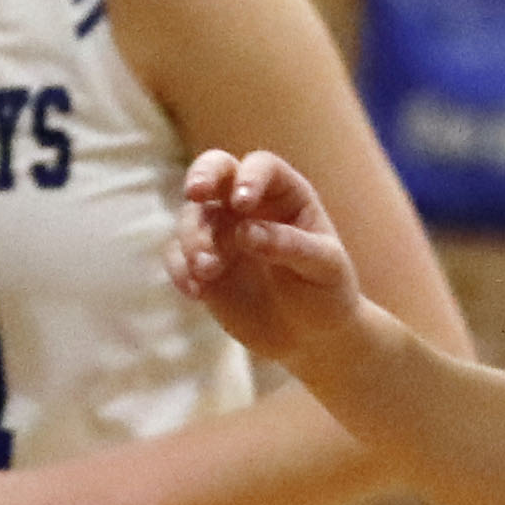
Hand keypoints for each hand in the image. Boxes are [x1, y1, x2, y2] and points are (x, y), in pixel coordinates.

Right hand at [170, 147, 367, 369]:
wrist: (311, 337)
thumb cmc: (327, 293)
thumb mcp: (324, 268)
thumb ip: (289, 245)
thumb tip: (245, 231)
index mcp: (285, 195)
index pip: (261, 167)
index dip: (249, 177)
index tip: (242, 204)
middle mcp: (247, 204)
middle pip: (216, 169)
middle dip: (201, 175)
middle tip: (195, 193)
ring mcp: (221, 231)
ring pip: (192, 216)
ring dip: (193, 239)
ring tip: (207, 271)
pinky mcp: (201, 262)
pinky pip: (177, 255)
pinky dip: (180, 269)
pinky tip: (196, 293)